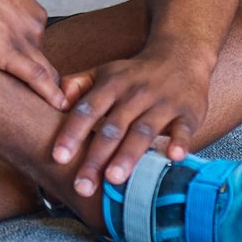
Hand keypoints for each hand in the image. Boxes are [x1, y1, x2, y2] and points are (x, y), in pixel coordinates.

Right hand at [0, 0, 67, 108]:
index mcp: (33, 13)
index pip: (40, 46)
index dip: (37, 64)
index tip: (38, 80)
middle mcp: (36, 25)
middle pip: (45, 61)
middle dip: (50, 82)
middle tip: (56, 101)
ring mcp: (24, 39)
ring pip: (44, 72)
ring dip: (49, 92)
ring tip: (52, 112)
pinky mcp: (9, 52)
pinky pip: (37, 78)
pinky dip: (50, 94)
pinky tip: (58, 107)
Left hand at [49, 48, 216, 197]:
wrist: (181, 55)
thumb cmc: (134, 74)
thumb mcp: (103, 73)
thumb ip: (75, 86)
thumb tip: (54, 102)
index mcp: (111, 85)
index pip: (87, 110)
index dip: (72, 133)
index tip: (58, 158)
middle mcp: (135, 94)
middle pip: (113, 128)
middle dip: (96, 157)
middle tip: (83, 186)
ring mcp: (162, 103)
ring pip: (143, 131)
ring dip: (129, 155)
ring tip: (114, 179)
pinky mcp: (187, 113)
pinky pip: (183, 128)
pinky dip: (179, 141)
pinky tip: (173, 156)